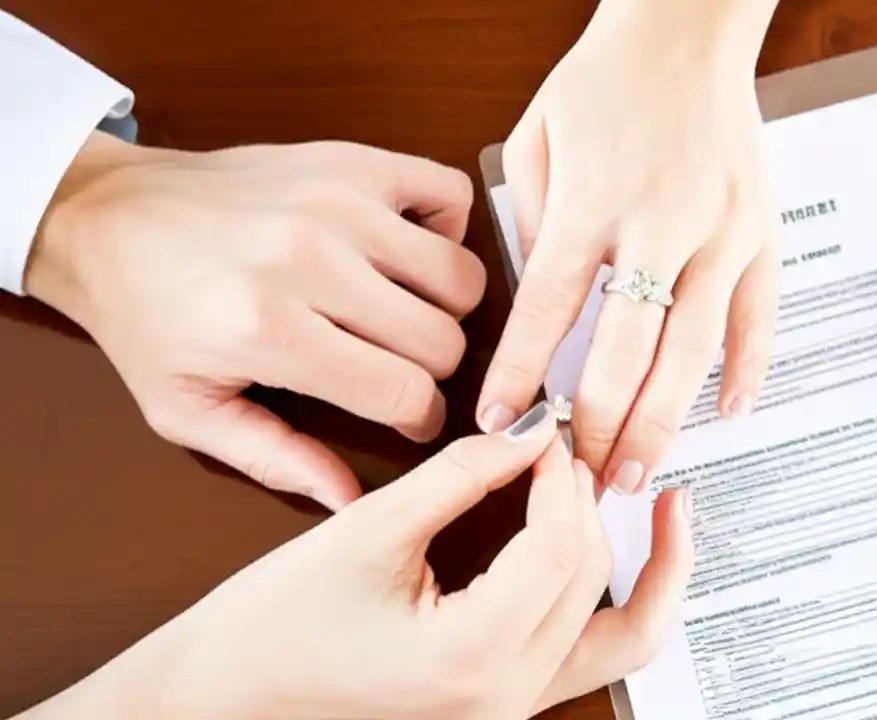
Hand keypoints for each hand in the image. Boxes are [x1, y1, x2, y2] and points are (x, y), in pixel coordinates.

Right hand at [19, 402, 693, 718]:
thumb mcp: (367, 534)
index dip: (561, 472)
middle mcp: (506, 698)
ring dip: (649, 566)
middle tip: (569, 444)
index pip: (562, 543)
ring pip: (621, 633)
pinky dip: (617, 602)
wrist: (220, 704)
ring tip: (669, 509)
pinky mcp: (502, 704)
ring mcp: (510, 711)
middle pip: (592, 576)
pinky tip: (619, 556)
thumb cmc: (268, 633)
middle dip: (590, 498)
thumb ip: (460, 477)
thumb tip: (526, 431)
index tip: (546, 426)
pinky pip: (592, 657)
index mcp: (473, 657)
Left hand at [26, 132, 484, 509]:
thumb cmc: (146, 315)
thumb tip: (351, 500)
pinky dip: (450, 227)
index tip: (407, 418)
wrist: (104, 216)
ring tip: (405, 312)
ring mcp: (335, 202)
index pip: (404, 391)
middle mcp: (309, 259)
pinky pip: (450, 193)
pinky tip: (410, 251)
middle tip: (399, 367)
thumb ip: (273, 459)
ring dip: (447, 306)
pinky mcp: (348, 161)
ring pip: (462, 276)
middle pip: (443, 339)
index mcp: (268, 329)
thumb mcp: (188, 410)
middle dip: (431, 370)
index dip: (419, 420)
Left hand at [479, 0, 783, 493]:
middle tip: (581, 479)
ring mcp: (721, 232)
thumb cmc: (603, 81)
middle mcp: (660, 223)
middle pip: (625, 350)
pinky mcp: (763, 231)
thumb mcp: (535, 140)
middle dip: (598, 425)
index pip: (549, 309)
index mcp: (593, 200)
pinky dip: (750, 367)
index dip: (522, 374)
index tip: (501, 423)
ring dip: (663, 420)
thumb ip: (532, 224)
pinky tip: (730, 411)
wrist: (686, 28)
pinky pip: (761, 314)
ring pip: (692, 350)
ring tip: (638, 472)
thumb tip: (540, 304)